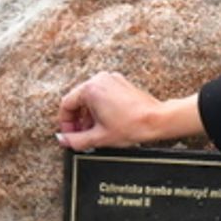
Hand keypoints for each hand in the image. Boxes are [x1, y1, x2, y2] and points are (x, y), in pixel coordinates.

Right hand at [56, 71, 202, 149]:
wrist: (157, 120)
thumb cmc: (132, 126)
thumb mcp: (98, 137)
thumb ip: (76, 140)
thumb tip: (63, 140)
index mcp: (91, 89)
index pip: (67, 104)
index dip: (65, 122)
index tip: (69, 133)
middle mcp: (100, 79)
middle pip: (78, 100)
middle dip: (78, 119)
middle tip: (81, 134)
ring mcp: (112, 80)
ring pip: (90, 97)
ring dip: (88, 114)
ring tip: (94, 130)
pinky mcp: (122, 83)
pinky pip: (103, 94)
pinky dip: (100, 107)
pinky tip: (105, 122)